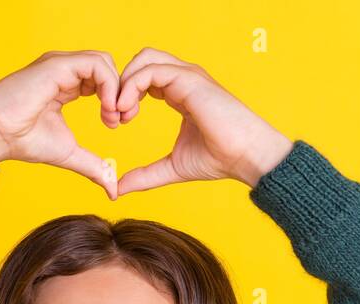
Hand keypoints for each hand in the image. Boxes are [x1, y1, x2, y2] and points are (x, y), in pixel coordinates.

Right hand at [0, 50, 123, 198]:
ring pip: (104, 61)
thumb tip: (113, 189)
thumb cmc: (22, 142)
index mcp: (65, 85)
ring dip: (116, 89)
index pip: (101, 79)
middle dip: (121, 92)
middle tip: (119, 120)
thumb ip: (93, 167)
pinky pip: (96, 64)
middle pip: (107, 66)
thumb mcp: (69, 154)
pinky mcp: (57, 65)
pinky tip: (106, 108)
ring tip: (111, 115)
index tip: (116, 124)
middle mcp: (63, 70)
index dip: (116, 99)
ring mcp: (60, 65)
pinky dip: (109, 85)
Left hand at [113, 47, 293, 194]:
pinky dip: (132, 86)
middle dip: (121, 83)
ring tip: (118, 112)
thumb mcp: (171, 168)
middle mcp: (183, 79)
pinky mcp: (189, 80)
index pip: (145, 78)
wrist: (246, 156)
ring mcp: (187, 76)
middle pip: (142, 61)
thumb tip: (118, 188)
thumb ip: (145, 175)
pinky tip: (126, 110)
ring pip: (144, 59)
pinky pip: (151, 71)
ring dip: (124, 83)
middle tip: (114, 115)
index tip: (118, 121)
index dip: (126, 95)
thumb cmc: (218, 159)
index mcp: (180, 93)